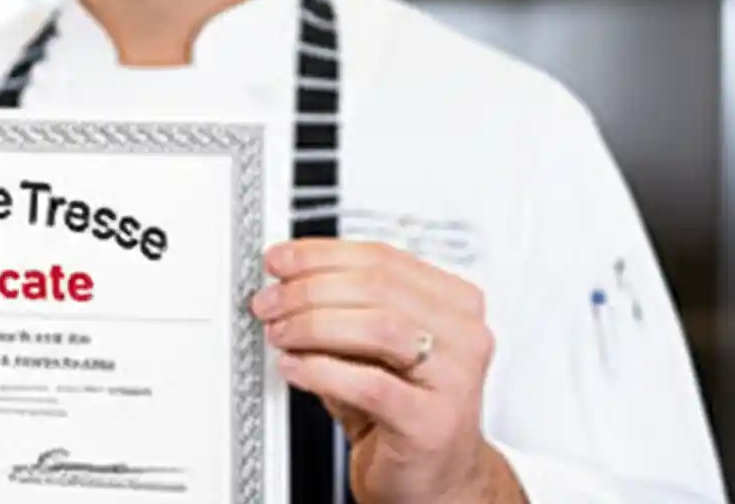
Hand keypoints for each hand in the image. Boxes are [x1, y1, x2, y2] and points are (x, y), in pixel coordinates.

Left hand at [251, 240, 524, 503]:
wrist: (437, 479)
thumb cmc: (402, 409)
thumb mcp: (372, 347)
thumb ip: (343, 308)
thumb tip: (286, 280)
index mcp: (453, 303)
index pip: (382, 257)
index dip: (321, 254)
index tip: (280, 259)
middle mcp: (464, 334)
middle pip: (377, 286)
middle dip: (309, 289)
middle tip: (270, 302)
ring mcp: (455, 378)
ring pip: (378, 326)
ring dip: (313, 325)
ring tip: (281, 334)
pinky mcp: (433, 423)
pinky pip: (370, 384)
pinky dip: (320, 370)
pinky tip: (294, 368)